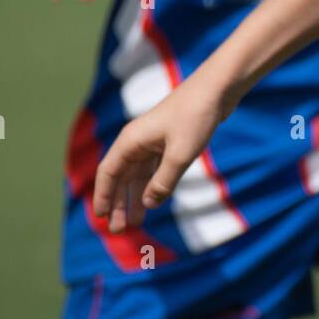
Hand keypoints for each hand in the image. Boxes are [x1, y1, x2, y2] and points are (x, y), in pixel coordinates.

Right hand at [93, 84, 224, 231]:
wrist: (217, 89)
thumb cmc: (196, 117)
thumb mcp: (180, 154)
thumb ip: (163, 182)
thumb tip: (149, 204)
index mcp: (131, 140)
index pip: (108, 173)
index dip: (103, 196)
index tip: (100, 218)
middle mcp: (137, 140)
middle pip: (121, 176)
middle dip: (118, 203)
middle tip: (118, 230)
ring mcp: (153, 140)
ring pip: (138, 174)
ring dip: (135, 197)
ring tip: (135, 222)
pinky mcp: (169, 140)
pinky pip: (153, 168)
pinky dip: (151, 185)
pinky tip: (154, 201)